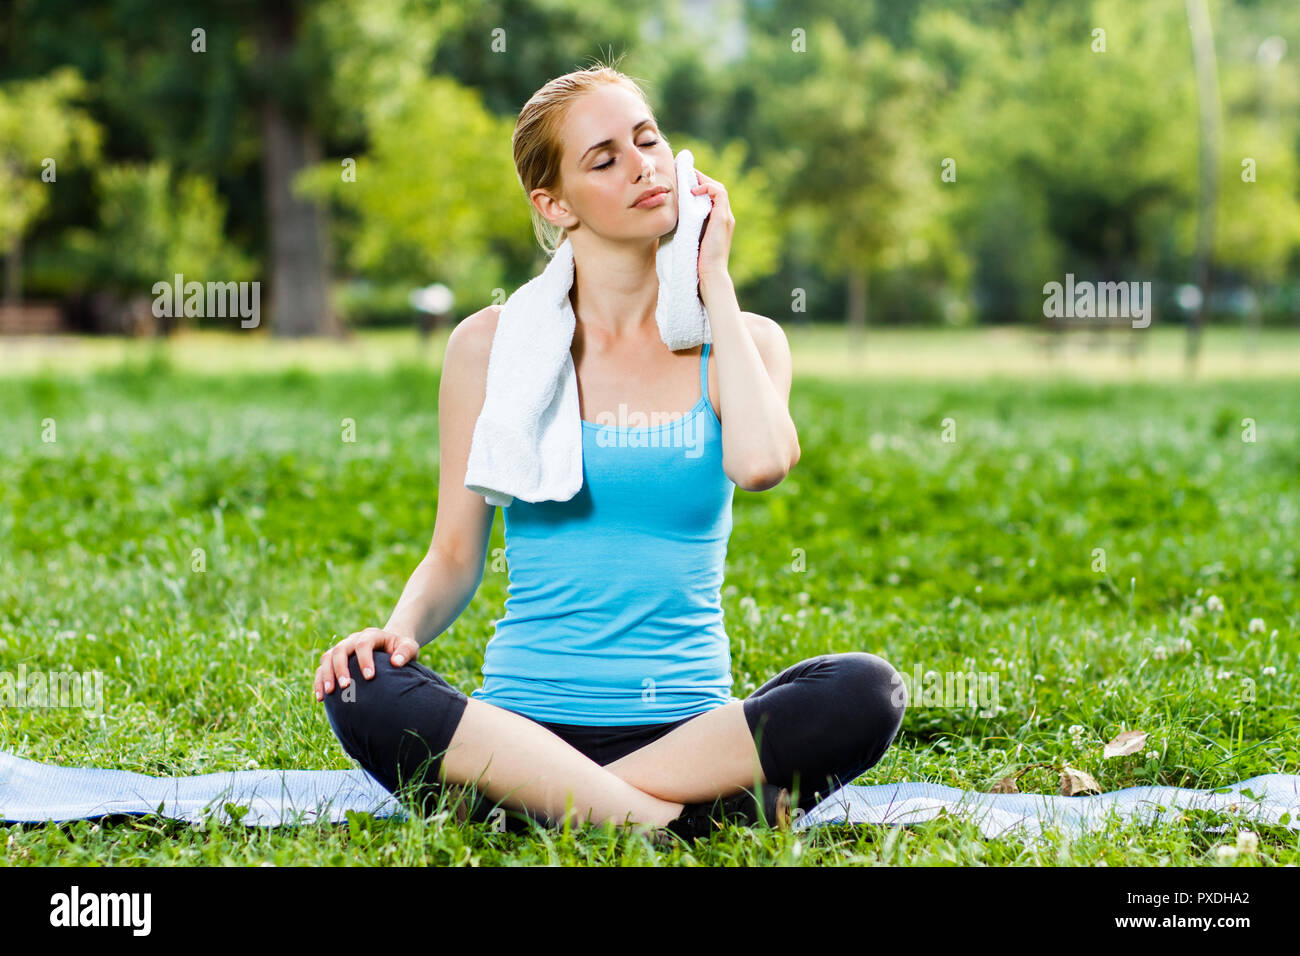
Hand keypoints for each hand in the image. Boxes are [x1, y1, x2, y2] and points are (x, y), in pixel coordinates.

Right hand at [314, 627, 419, 700]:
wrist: (389, 647)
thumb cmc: (400, 649)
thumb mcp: (409, 647)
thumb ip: (406, 652)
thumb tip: (396, 662)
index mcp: (371, 635)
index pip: (363, 644)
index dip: (364, 660)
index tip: (369, 677)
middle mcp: (353, 640)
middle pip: (340, 650)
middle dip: (340, 668)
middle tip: (345, 686)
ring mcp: (342, 649)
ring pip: (327, 658)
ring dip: (326, 675)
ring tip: (329, 693)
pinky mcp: (334, 660)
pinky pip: (321, 668)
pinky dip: (319, 682)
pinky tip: (320, 698)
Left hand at [690, 168, 734, 283]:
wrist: (708, 276)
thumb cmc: (694, 262)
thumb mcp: (685, 238)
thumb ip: (681, 225)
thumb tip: (664, 217)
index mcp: (716, 221)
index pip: (709, 195)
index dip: (695, 184)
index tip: (679, 179)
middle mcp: (724, 217)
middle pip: (714, 188)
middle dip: (698, 178)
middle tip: (680, 171)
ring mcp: (726, 217)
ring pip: (718, 187)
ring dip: (702, 179)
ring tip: (686, 175)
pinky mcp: (723, 218)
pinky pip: (719, 193)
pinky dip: (706, 187)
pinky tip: (692, 189)